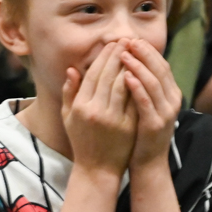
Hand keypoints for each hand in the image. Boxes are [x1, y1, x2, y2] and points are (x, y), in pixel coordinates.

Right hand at [62, 40, 136, 177]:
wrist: (97, 170)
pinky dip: (137, 84)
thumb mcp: (69, 117)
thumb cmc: (82, 142)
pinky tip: (142, 72)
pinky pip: (133, 100)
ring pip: (121, 85)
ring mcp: (111, 119)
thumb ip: (69, 92)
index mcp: (79, 106)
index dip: (103, 57)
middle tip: (126, 41)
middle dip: (118, 55)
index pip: (92, 74)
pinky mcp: (126, 126)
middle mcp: (94, 110)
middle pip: (107, 76)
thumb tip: (72, 69)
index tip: (112, 44)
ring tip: (135, 52)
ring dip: (129, 66)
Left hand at [121, 39, 180, 168]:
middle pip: (160, 69)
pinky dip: (137, 87)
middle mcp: (173, 101)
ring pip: (154, 83)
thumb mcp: (146, 106)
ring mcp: (166, 113)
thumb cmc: (142, 133)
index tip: (132, 39)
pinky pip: (146, 101)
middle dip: (144, 53)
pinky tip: (126, 77)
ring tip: (123, 55)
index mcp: (171, 94)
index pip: (162, 65)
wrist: (148, 163)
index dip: (148, 51)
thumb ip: (143, 86)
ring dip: (138, 66)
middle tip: (128, 41)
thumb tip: (131, 61)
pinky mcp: (155, 124)